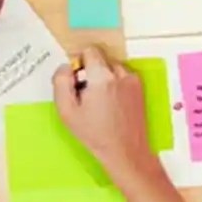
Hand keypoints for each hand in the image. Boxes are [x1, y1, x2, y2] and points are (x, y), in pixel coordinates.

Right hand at [53, 46, 158, 181]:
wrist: (125, 150)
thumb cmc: (94, 133)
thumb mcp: (67, 111)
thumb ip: (61, 82)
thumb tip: (67, 66)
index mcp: (101, 77)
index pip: (90, 50)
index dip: (80, 63)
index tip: (78, 80)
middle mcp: (120, 74)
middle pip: (101, 59)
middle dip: (91, 72)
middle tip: (87, 96)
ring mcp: (132, 80)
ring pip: (112, 68)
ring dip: (104, 78)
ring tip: (101, 103)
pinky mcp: (140, 88)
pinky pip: (123, 77)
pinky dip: (116, 84)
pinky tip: (112, 104)